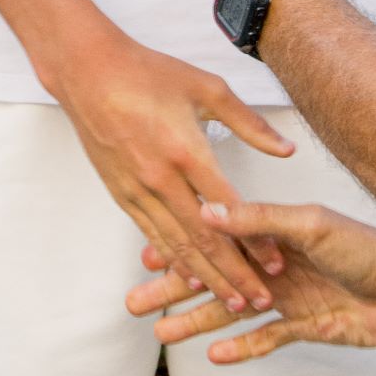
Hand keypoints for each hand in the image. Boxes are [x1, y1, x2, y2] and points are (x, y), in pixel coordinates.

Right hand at [51, 38, 294, 313]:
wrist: (88, 72)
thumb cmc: (149, 73)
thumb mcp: (207, 88)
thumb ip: (250, 124)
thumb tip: (288, 150)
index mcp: (187, 152)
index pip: (229, 211)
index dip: (255, 243)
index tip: (277, 265)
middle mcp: (161, 180)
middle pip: (204, 240)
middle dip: (234, 275)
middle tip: (260, 301)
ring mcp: (138, 191)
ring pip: (176, 246)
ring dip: (206, 278)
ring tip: (231, 304)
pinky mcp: (121, 195)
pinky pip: (152, 236)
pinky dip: (172, 260)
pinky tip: (188, 278)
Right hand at [126, 201, 375, 362]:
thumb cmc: (371, 248)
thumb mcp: (313, 225)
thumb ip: (261, 220)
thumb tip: (210, 209)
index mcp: (276, 232)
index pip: (217, 239)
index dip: (182, 247)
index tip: (145, 256)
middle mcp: (278, 262)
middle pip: (215, 276)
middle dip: (175, 288)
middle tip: (134, 302)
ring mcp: (291, 296)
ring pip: (232, 310)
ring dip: (197, 321)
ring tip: (160, 333)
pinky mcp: (308, 325)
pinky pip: (266, 339)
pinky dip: (241, 347)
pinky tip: (212, 355)